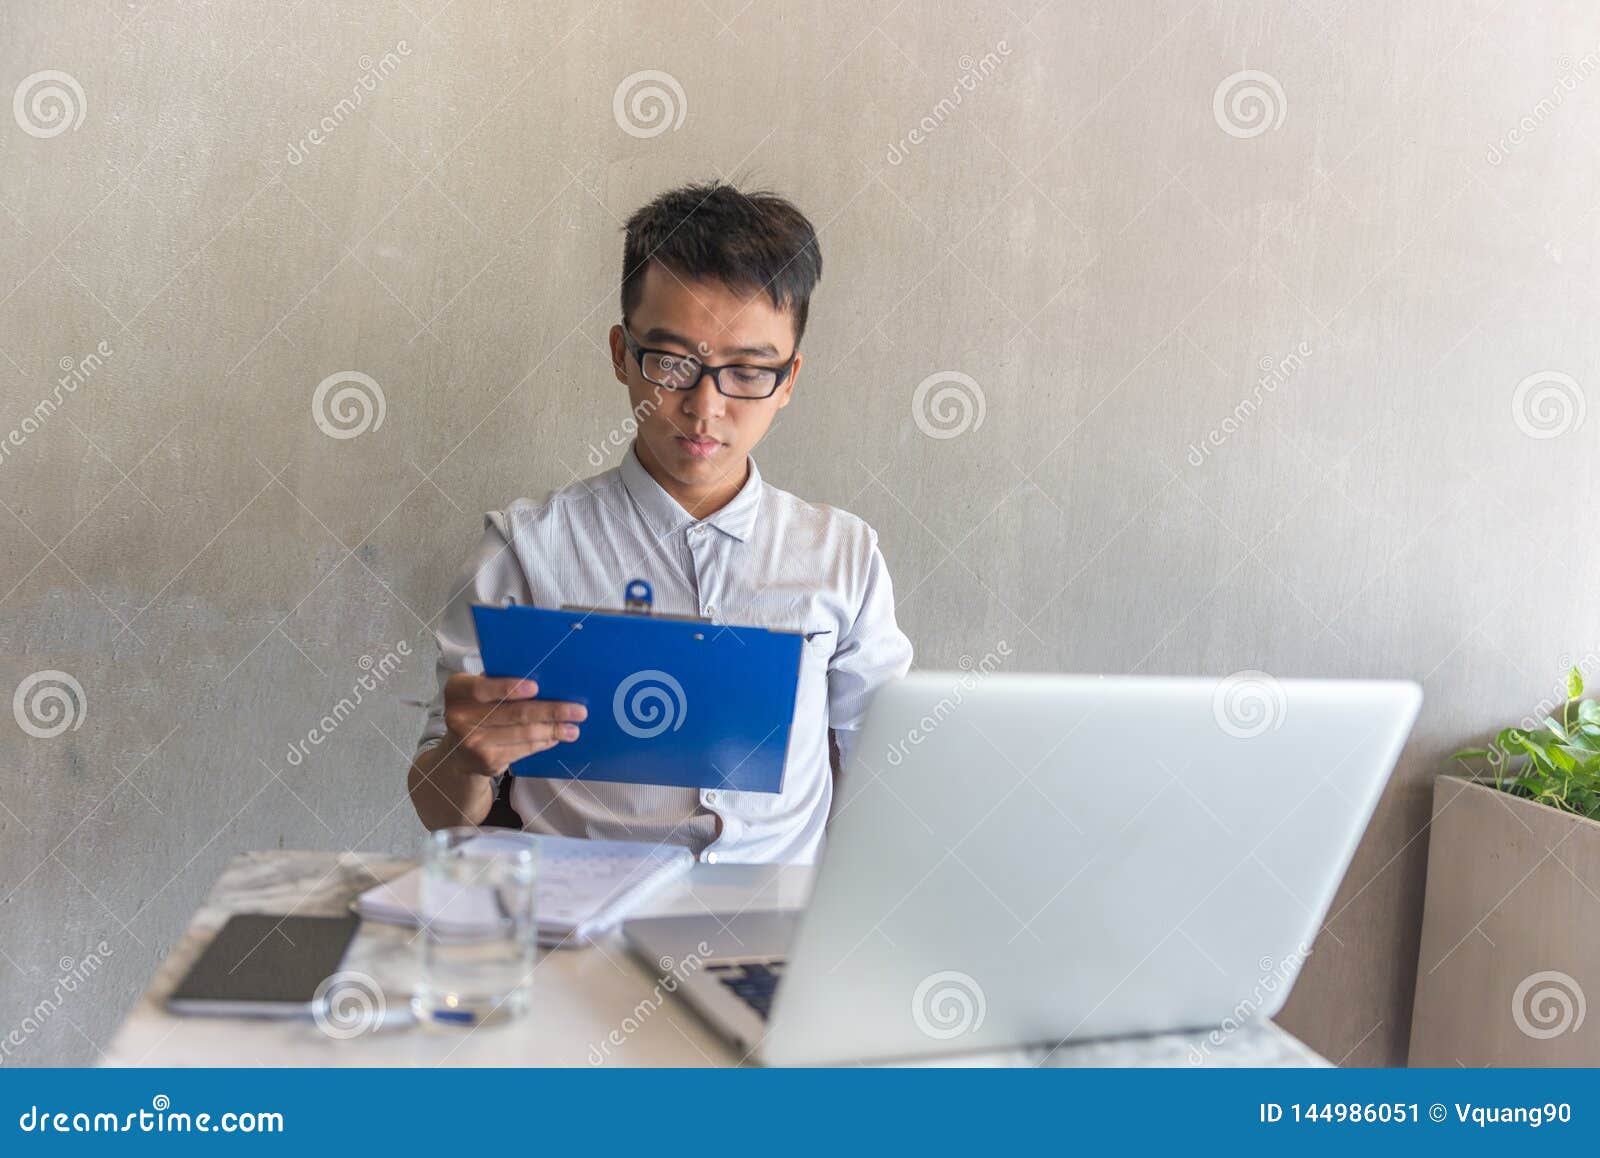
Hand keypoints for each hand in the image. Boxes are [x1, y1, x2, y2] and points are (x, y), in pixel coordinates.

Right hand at [441, 674, 586, 775]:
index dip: (509, 688)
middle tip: (578, 711)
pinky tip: (555, 737)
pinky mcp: (487, 762)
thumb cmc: (478, 709)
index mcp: (458, 690)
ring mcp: (472, 742)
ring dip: (554, 730)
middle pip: (514, 713)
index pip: (482, 688)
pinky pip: (524, 749)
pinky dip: (543, 742)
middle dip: (551, 711)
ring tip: (573, 728)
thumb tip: (547, 678)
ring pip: (524, 733)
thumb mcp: (481, 690)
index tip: (536, 688)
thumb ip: (501, 681)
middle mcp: (459, 717)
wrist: (459, 752)